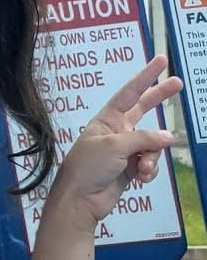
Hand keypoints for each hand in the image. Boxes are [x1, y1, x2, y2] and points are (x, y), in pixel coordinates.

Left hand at [47, 55, 181, 230]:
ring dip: (152, 157)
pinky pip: (150, 163)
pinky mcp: (131, 166)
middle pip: (144, 110)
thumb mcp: (115, 146)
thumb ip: (143, 139)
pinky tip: (140, 179)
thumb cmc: (89, 166)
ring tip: (142, 168)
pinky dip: (149, 171)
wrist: (81, 199)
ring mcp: (125, 149)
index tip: (160, 61)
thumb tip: (168, 137)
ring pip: (152, 145)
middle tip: (178, 82)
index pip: (129, 93)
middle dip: (160, 98)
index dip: (145, 77)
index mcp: (107, 119)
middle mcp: (117, 130)